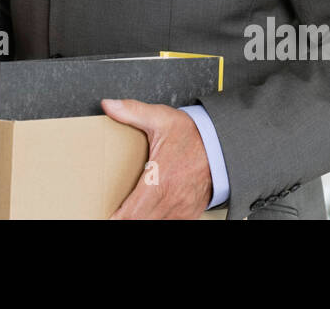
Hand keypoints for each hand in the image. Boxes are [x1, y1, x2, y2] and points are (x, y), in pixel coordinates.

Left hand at [101, 98, 212, 218]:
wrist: (222, 145)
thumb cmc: (193, 135)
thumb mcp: (161, 118)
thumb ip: (132, 111)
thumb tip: (109, 105)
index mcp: (160, 180)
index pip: (132, 212)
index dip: (116, 216)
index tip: (106, 213)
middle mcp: (171, 199)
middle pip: (140, 221)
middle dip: (125, 218)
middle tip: (113, 212)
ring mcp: (182, 209)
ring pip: (155, 224)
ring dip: (141, 219)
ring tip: (128, 212)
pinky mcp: (189, 212)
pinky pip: (171, 223)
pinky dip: (156, 219)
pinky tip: (149, 212)